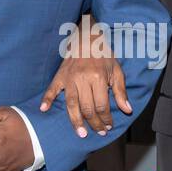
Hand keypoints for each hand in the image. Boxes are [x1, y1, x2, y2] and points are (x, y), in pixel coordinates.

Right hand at [38, 15, 130, 136]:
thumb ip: (120, 91)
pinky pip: (52, 89)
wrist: (88, 37)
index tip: (109, 126)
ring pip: (71, 104)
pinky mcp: (60, 76)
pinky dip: (47, 99)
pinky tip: (43, 110)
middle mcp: (82, 79)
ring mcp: (69, 78)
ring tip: (80, 133)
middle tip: (99, 132)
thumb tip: (127, 110)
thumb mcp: (116, 70)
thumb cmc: (104, 55)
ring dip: (76, 121)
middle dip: (94, 123)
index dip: (106, 118)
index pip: (102, 105)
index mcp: (98, 78)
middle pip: (87, 108)